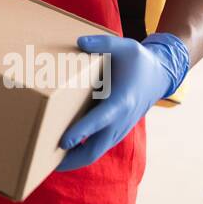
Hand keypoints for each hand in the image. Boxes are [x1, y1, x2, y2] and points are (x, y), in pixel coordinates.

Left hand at [56, 33, 189, 171]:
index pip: (99, 121)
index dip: (81, 132)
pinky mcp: (114, 131)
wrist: (158, 77)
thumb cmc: (138, 61)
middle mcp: (120, 121)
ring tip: (46, 160)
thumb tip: (80, 42)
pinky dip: (80, 151)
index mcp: (122, 102)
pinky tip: (61, 151)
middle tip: (44, 161)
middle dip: (71, 159)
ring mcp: (118, 129)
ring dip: (73, 158)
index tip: (63, 141)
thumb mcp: (125, 47)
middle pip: (94, 149)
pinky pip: (96, 146)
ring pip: (95, 151)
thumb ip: (103, 44)